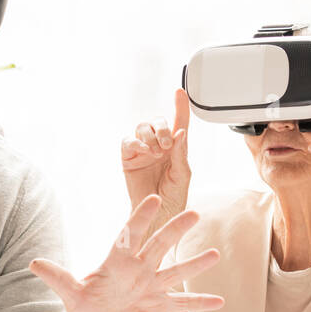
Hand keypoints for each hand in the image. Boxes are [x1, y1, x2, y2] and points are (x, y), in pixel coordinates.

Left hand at [30, 194, 222, 311]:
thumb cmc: (84, 309)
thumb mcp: (71, 295)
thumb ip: (57, 278)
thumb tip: (33, 263)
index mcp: (117, 262)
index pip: (130, 235)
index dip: (140, 218)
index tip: (152, 199)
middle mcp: (139, 270)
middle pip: (159, 246)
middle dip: (174, 230)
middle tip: (193, 213)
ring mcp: (153, 287)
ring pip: (176, 272)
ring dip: (195, 264)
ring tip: (214, 254)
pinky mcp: (161, 307)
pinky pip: (184, 304)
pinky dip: (200, 303)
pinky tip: (220, 302)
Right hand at [120, 88, 191, 240]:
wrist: (156, 218)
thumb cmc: (172, 200)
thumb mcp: (183, 176)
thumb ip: (181, 154)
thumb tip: (181, 132)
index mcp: (175, 149)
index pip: (179, 123)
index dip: (180, 107)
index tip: (180, 92)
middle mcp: (158, 147)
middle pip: (157, 122)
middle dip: (162, 128)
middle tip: (166, 145)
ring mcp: (142, 152)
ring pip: (142, 128)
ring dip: (150, 135)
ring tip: (156, 153)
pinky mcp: (128, 159)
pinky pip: (128, 142)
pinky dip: (136, 143)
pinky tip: (145, 153)